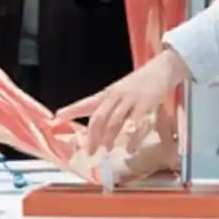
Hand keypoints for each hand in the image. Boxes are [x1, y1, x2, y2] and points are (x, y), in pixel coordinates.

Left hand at [56, 47, 190, 155]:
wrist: (162, 68)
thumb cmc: (141, 83)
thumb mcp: (121, 91)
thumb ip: (109, 106)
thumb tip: (98, 127)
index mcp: (109, 93)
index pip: (87, 103)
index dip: (71, 110)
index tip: (56, 117)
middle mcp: (117, 95)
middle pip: (99, 117)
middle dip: (92, 136)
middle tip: (90, 150)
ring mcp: (131, 99)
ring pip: (115, 122)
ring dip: (109, 138)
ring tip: (106, 149)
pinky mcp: (146, 104)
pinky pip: (136, 124)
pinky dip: (132, 138)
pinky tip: (130, 148)